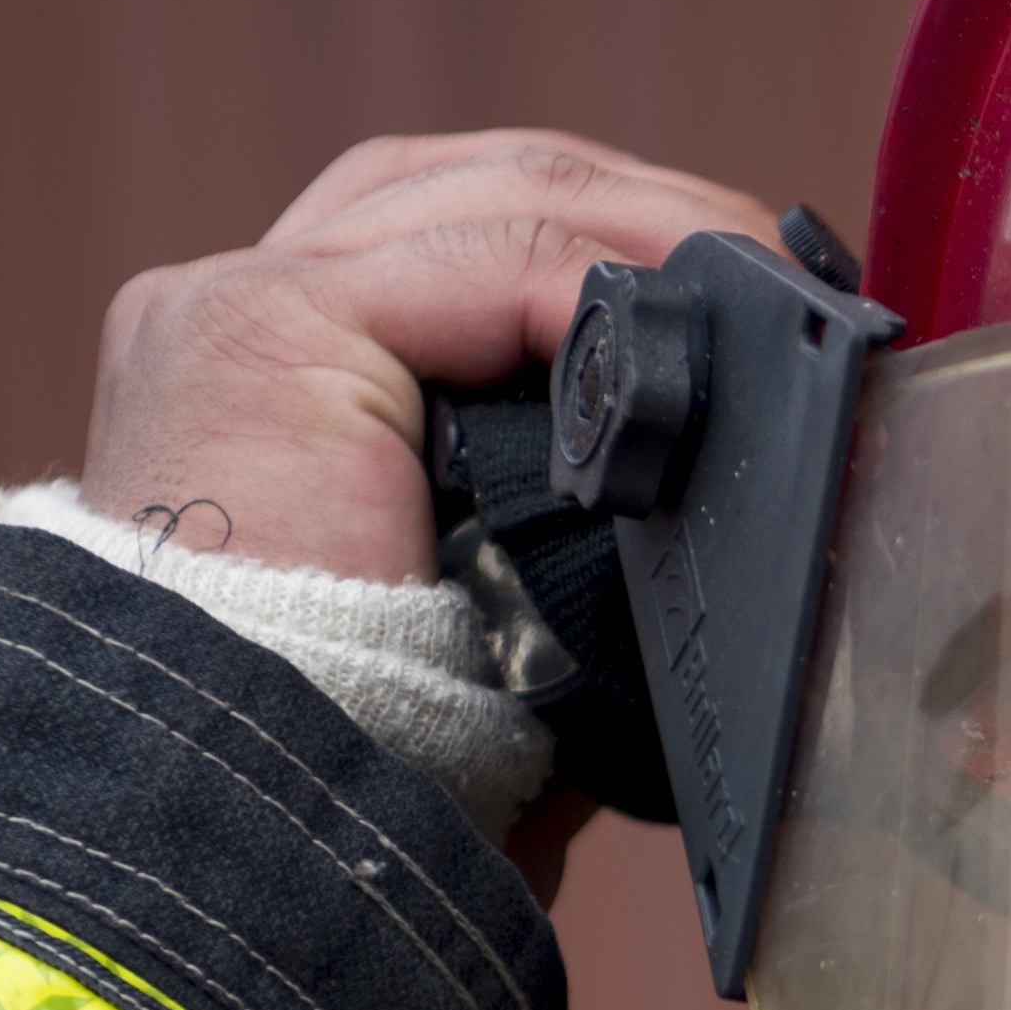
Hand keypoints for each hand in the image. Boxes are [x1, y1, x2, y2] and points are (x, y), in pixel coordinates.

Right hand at [78, 134, 789, 898]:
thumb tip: (707, 511)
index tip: (741, 296)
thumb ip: (550, 528)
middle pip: (469, 187)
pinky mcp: (263, 331)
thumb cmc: (377, 749)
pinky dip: (595, 276)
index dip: (607, 246)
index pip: (458, 240)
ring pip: (479, 196)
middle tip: (771, 259)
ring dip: (638, 222)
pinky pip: (477, 259)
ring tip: (749, 266)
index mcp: (286, 377)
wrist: (257, 821)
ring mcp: (239, 309)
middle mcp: (242, 316)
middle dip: (636, 207)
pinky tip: (681, 310)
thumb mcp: (487, 616)